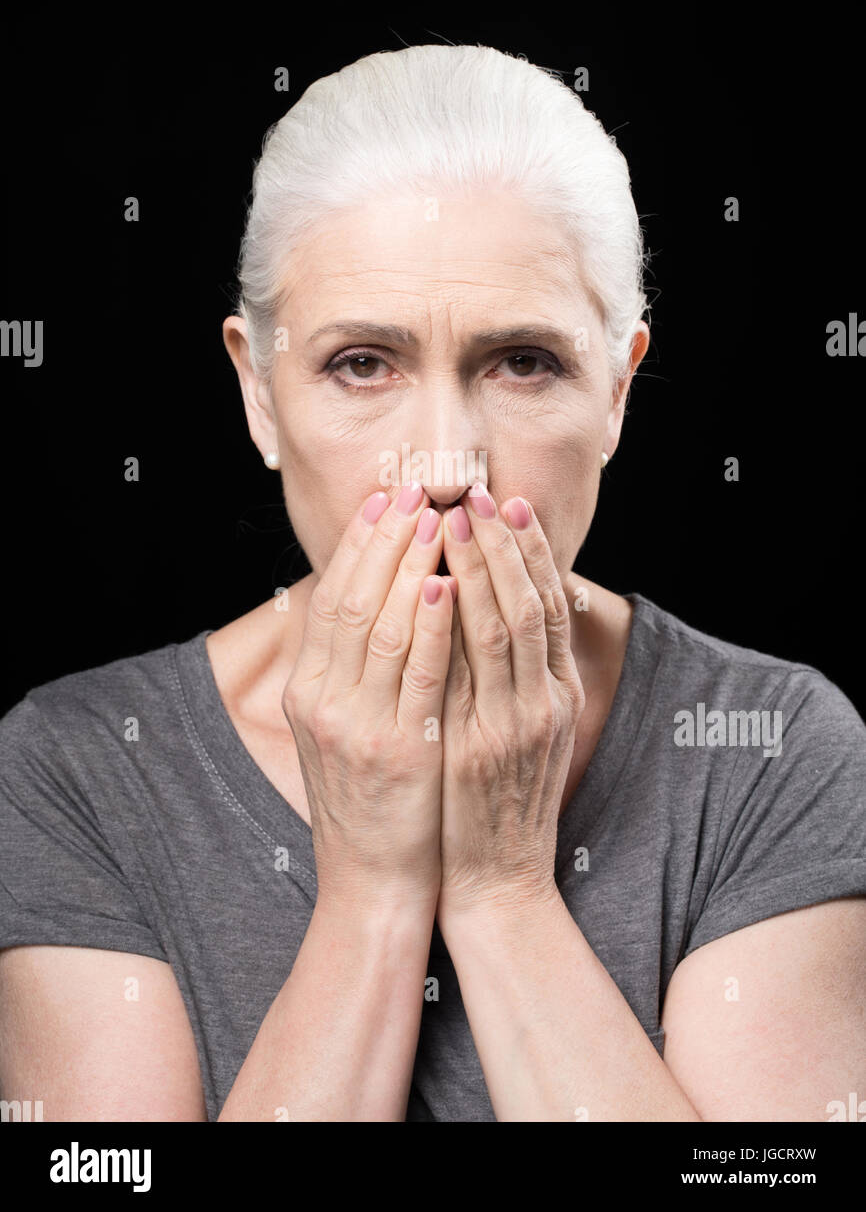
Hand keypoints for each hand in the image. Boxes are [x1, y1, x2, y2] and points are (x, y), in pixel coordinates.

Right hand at [281, 483, 453, 912]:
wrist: (374, 885)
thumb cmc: (370, 800)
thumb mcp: (342, 729)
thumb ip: (352, 669)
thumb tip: (376, 598)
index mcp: (309, 692)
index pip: (332, 599)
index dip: (360, 546)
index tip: (387, 501)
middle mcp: (324, 703)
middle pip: (355, 600)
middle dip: (388, 541)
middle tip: (417, 492)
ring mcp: (358, 727)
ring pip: (385, 627)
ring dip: (414, 567)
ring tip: (439, 521)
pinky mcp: (400, 752)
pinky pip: (420, 676)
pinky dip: (434, 626)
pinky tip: (451, 587)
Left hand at [436, 486, 584, 919]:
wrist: (500, 884)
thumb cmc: (499, 806)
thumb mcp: (522, 735)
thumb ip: (512, 677)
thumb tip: (482, 609)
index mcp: (556, 696)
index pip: (547, 605)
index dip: (529, 552)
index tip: (508, 505)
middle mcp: (545, 703)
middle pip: (529, 603)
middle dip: (504, 544)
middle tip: (481, 493)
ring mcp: (516, 724)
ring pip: (503, 626)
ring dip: (481, 566)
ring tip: (458, 518)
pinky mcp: (480, 748)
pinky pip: (468, 671)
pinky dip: (456, 622)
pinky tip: (437, 584)